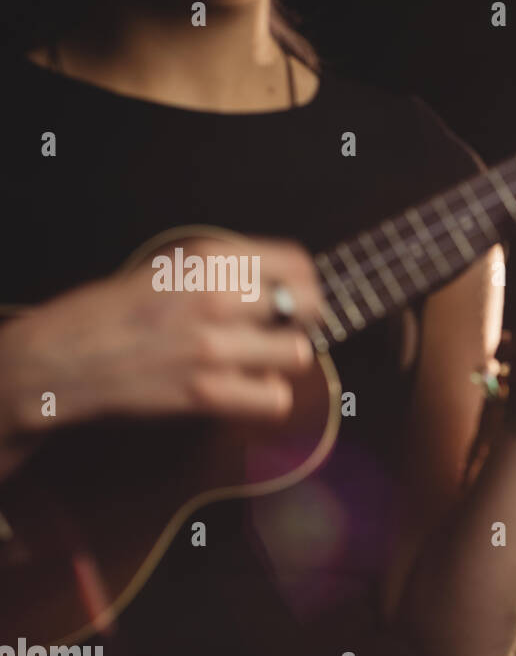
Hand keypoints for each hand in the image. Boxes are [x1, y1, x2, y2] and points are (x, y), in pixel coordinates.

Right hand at [0, 236, 320, 436]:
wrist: (66, 357)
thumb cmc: (118, 310)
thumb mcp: (172, 266)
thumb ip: (228, 269)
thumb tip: (286, 279)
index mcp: (211, 258)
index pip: (298, 263)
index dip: (305, 282)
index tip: (299, 294)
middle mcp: (219, 297)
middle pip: (309, 306)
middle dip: (302, 318)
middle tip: (283, 328)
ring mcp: (215, 346)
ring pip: (297, 354)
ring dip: (282, 359)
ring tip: (258, 358)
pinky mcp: (208, 392)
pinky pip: (275, 397)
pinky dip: (265, 396)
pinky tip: (244, 386)